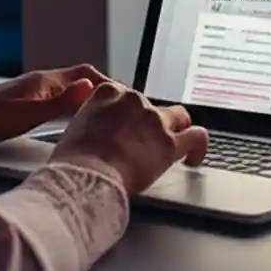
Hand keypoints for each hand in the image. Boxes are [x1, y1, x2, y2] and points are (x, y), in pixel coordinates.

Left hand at [0, 64, 111, 150]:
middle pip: (80, 80)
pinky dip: (72, 107)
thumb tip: (93, 87)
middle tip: (120, 109)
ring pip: (69, 91)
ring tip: (103, 116)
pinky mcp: (22, 104)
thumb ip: (61, 103)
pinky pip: (57, 101)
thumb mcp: (27, 115)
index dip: (108, 83)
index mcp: (45, 81)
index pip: (86, 74)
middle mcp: (41, 83)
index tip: (126, 98)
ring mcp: (31, 93)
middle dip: (102, 91)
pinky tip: (72, 123)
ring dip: (87, 99)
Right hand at [50, 83, 208, 194]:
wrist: (85, 176)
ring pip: (178, 116)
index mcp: (107, 94)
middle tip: (143, 144)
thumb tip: (94, 135)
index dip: (128, 112)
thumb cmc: (73, 162)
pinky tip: (193, 158)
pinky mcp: (170, 142)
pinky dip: (199, 147)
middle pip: (151, 106)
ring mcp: (154, 120)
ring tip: (175, 145)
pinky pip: (197, 137)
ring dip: (176, 129)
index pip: (124, 94)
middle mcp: (133, 101)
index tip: (127, 124)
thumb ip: (89, 122)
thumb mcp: (72, 129)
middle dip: (149, 124)